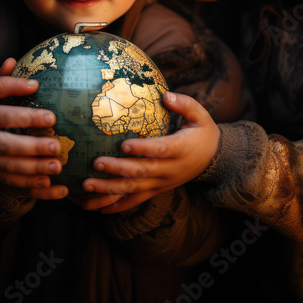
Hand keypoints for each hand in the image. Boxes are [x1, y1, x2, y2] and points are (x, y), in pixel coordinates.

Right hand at [0, 58, 67, 198]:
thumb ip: (0, 79)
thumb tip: (14, 61)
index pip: (4, 116)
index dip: (27, 117)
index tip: (52, 116)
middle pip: (6, 145)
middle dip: (32, 148)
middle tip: (56, 146)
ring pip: (8, 168)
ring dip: (33, 169)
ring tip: (57, 166)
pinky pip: (10, 183)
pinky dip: (30, 187)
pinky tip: (50, 184)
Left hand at [80, 91, 219, 212]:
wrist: (214, 159)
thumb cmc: (203, 133)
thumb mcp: (201, 115)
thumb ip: (184, 104)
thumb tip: (166, 95)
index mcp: (181, 149)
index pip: (160, 149)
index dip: (143, 148)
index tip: (123, 144)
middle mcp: (171, 169)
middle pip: (143, 171)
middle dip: (118, 168)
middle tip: (96, 162)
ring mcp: (163, 182)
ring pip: (135, 188)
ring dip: (110, 189)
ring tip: (88, 185)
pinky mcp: (158, 190)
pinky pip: (137, 200)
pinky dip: (118, 206)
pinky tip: (99, 208)